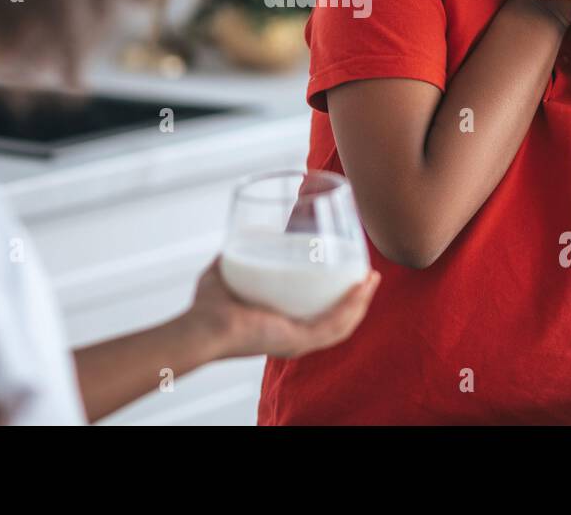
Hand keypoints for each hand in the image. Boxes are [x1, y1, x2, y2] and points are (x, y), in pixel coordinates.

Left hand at [185, 256, 380, 359]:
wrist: (199, 326)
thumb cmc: (207, 307)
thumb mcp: (232, 270)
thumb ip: (240, 250)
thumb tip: (255, 230)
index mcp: (283, 324)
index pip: (321, 313)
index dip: (341, 295)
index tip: (352, 270)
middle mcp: (295, 335)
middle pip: (339, 318)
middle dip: (358, 297)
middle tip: (369, 273)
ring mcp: (298, 339)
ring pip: (342, 322)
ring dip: (360, 299)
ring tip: (371, 276)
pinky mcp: (297, 338)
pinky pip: (333, 324)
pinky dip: (351, 305)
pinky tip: (362, 287)